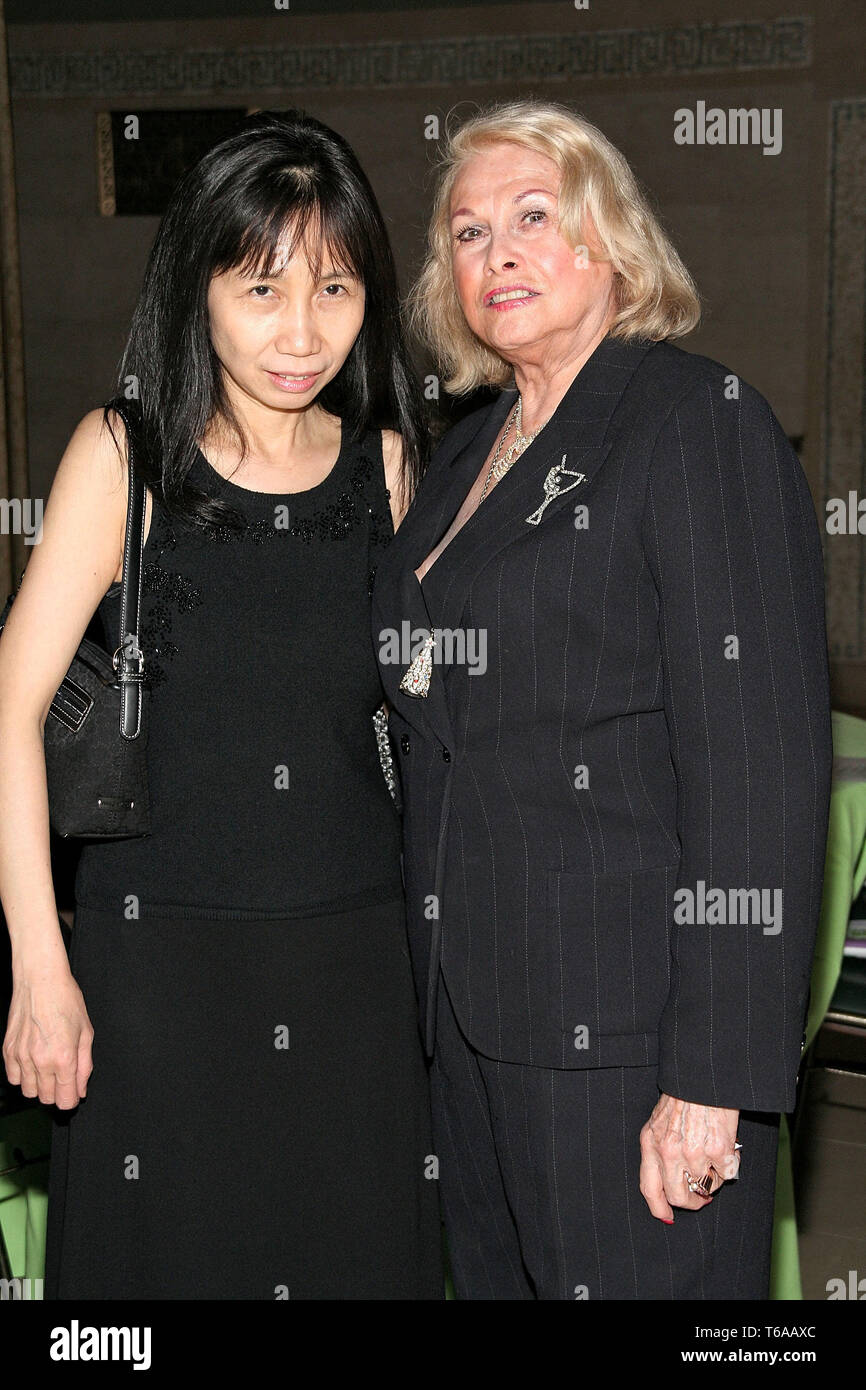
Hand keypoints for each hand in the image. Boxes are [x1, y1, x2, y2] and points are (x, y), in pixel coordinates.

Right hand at [3, 964, 93, 1108]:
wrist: (40, 980)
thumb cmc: (66, 1000)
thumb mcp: (86, 1032)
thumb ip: (84, 1065)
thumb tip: (80, 1090)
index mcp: (63, 1057)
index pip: (65, 1100)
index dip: (71, 1099)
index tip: (73, 1093)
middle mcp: (40, 1060)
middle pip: (47, 1098)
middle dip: (57, 1092)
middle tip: (63, 1075)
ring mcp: (21, 1056)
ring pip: (28, 1091)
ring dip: (40, 1086)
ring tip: (48, 1067)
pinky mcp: (8, 1050)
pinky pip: (13, 1077)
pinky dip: (23, 1076)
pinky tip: (33, 1062)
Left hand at [639, 1092, 740, 1219]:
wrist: (702, 1077)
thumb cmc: (683, 1095)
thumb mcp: (659, 1121)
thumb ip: (660, 1150)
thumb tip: (669, 1184)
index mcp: (651, 1143)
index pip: (649, 1188)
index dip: (659, 1207)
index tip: (668, 1215)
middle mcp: (669, 1152)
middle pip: (679, 1196)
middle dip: (693, 1200)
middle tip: (703, 1192)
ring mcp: (693, 1153)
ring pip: (706, 1187)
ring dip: (714, 1176)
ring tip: (715, 1156)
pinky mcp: (718, 1151)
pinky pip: (727, 1174)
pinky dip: (730, 1165)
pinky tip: (727, 1148)